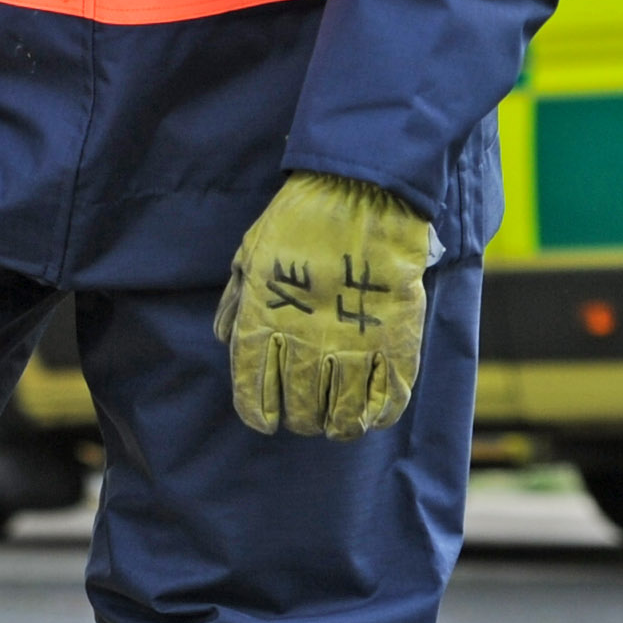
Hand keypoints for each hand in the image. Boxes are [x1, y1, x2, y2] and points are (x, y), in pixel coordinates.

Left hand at [214, 171, 436, 435]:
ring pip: (343, 413)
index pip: (253, 390)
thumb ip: (237, 302)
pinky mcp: (396, 339)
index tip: (263, 422)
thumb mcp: (250, 255)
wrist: (360, 195)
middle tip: (304, 419)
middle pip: (299, 408)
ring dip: (337, 427)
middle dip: (299, 421)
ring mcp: (354, 343)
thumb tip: (226, 339)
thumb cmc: (298, 221)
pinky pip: (389, 395)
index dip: (257, 415)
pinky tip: (372, 418)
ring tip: (336, 426)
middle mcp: (305, 342)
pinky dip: (379, 415)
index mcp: (264, 321)